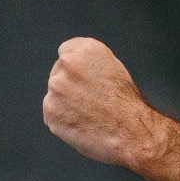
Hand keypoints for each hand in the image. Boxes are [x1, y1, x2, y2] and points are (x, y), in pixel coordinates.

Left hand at [42, 38, 165, 166]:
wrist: (130, 132)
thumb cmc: (126, 105)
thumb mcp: (113, 69)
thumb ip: (91, 64)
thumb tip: (78, 71)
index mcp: (86, 49)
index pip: (67, 51)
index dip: (75, 69)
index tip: (81, 80)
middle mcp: (68, 63)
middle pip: (58, 73)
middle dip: (68, 87)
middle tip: (87, 102)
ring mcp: (56, 87)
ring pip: (54, 95)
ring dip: (64, 104)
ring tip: (87, 115)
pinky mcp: (50, 109)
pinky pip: (51, 114)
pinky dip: (62, 121)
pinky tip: (80, 124)